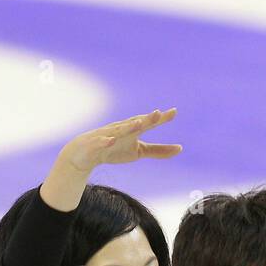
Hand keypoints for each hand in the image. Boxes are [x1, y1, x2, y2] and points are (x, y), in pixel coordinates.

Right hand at [55, 109, 181, 174]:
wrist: (85, 154)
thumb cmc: (115, 149)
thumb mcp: (139, 152)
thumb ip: (158, 151)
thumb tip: (180, 148)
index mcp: (133, 130)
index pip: (149, 123)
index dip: (161, 118)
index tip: (174, 112)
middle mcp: (121, 129)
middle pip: (136, 123)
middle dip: (146, 119)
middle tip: (158, 113)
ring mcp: (107, 135)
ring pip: (119, 130)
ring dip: (128, 126)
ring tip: (139, 123)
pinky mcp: (95, 145)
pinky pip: (100, 142)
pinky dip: (105, 141)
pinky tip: (110, 140)